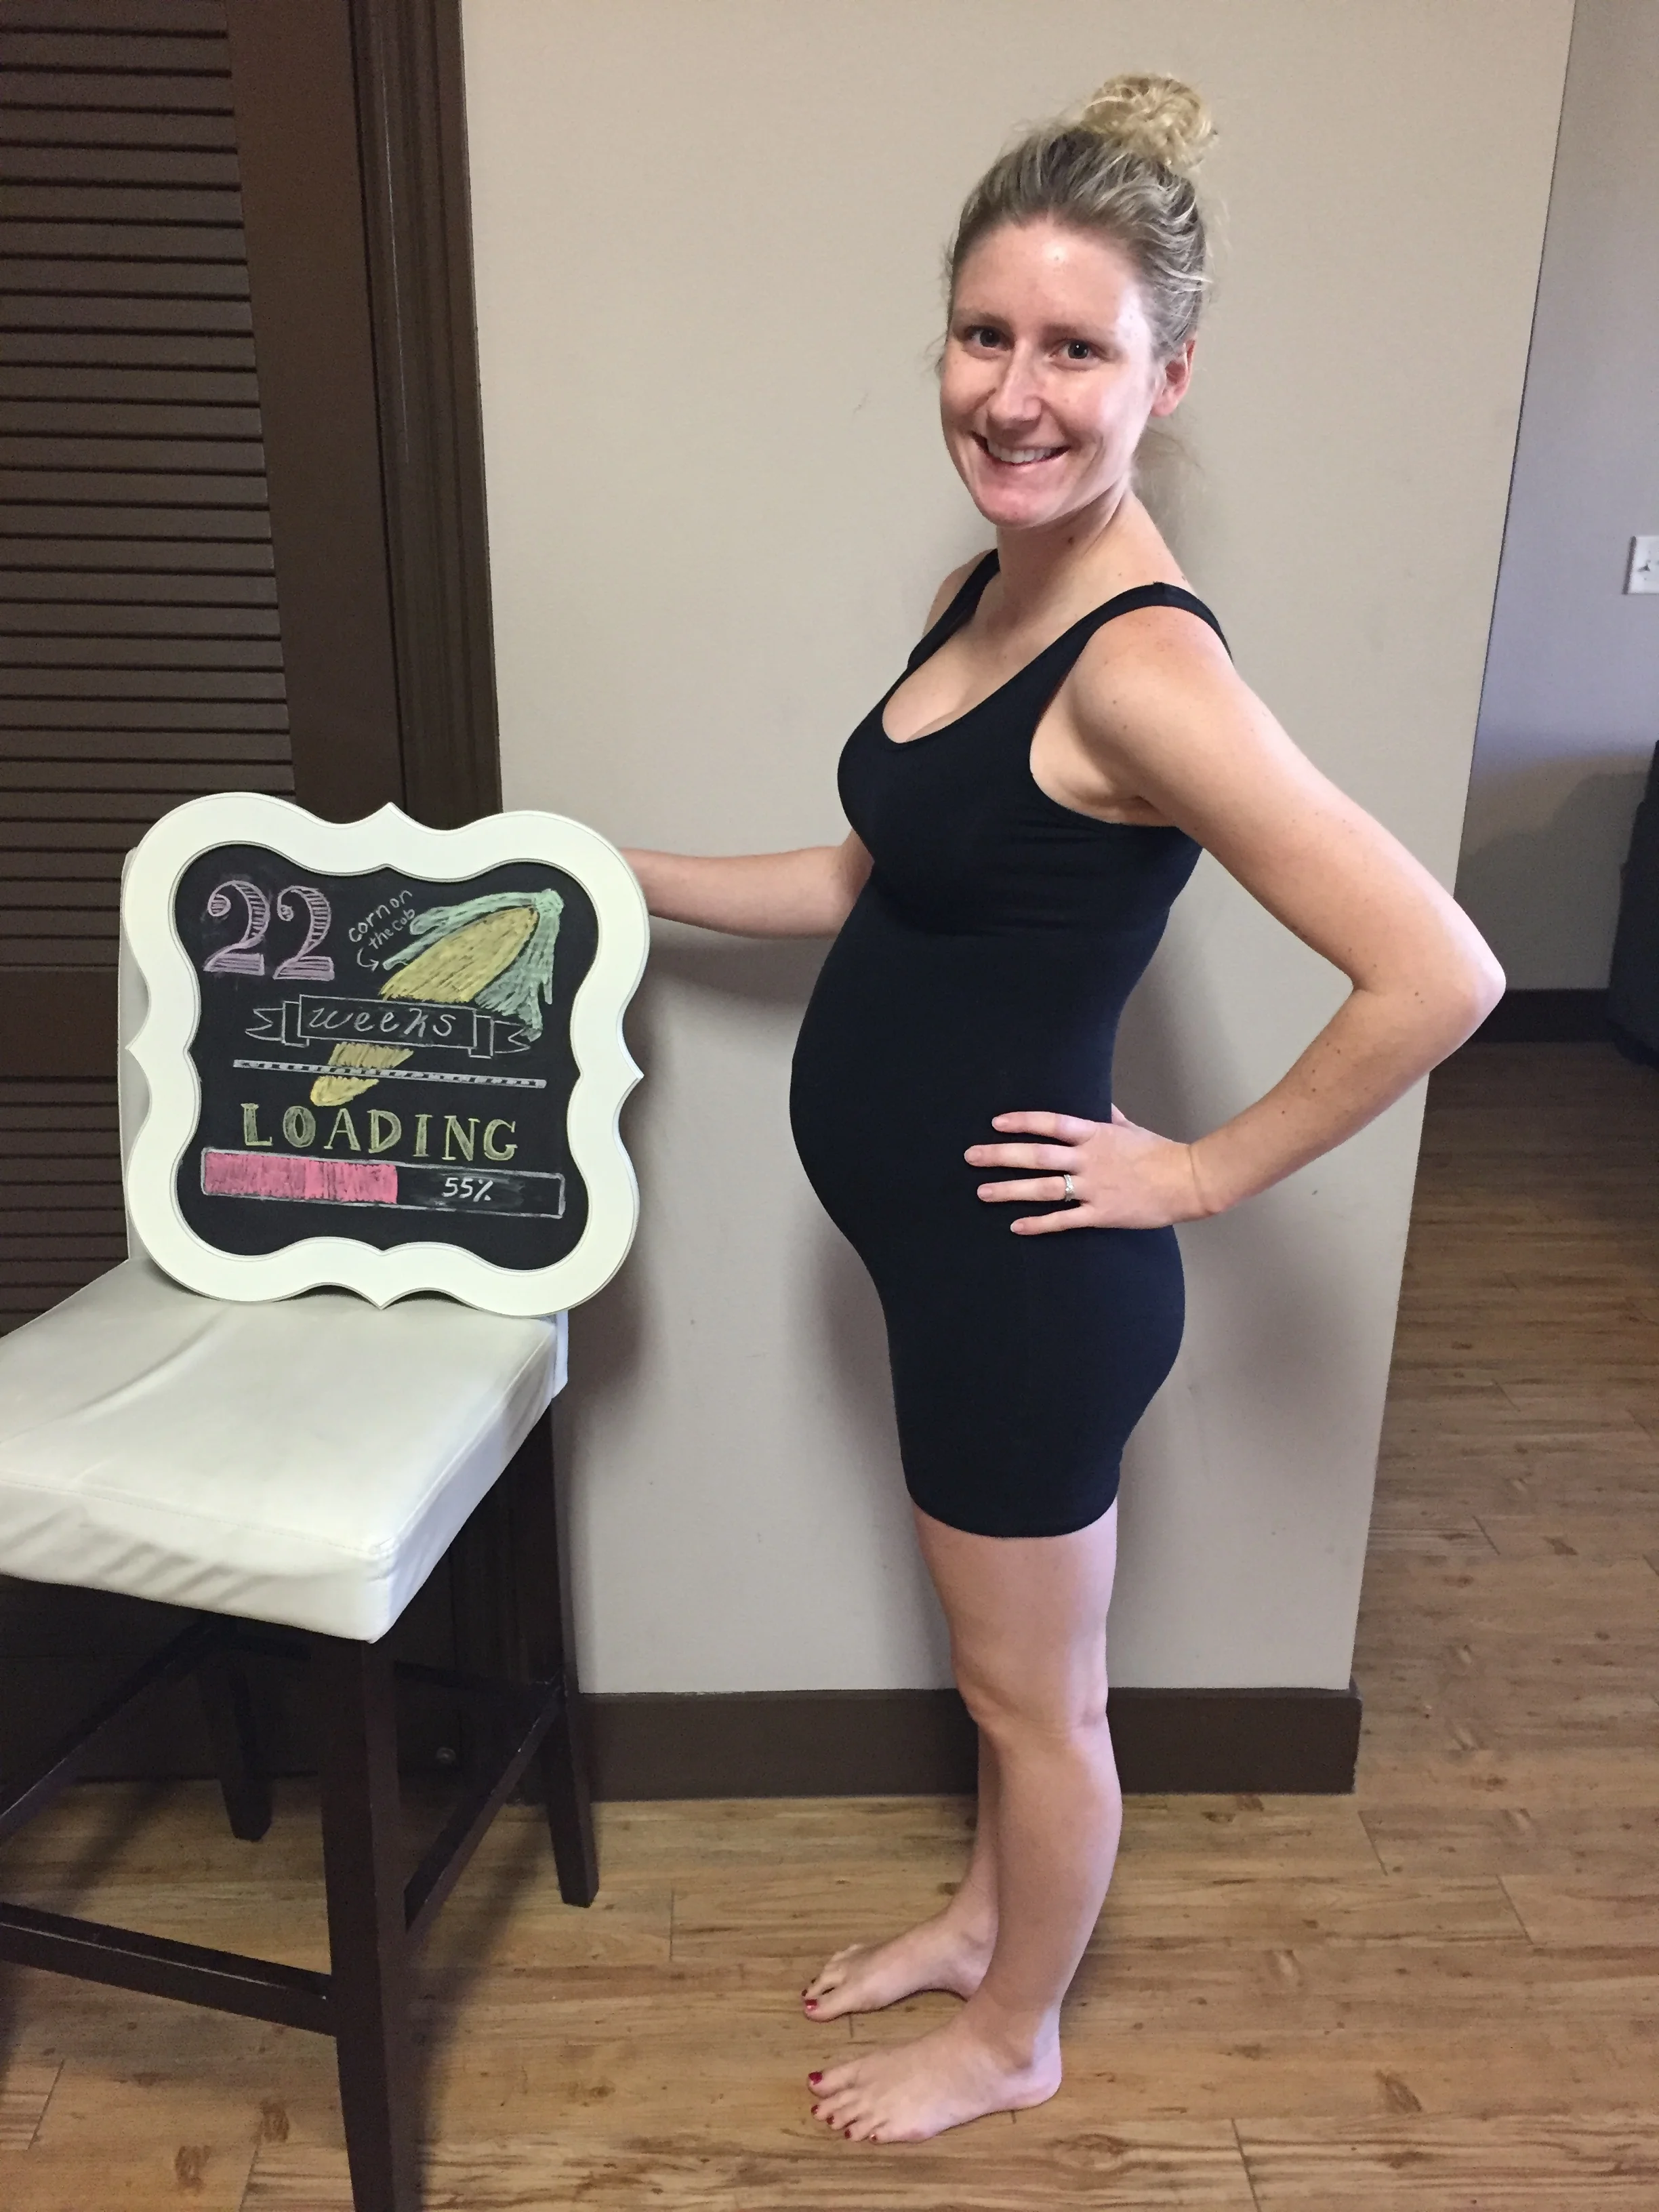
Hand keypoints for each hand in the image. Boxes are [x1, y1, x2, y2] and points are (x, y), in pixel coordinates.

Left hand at [966, 1108, 1209, 1233]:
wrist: (1188, 1181)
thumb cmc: (1160, 1153)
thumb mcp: (1131, 1129)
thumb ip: (1107, 1118)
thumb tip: (1095, 1104)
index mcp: (1096, 1135)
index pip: (1051, 1123)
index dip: (1023, 1122)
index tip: (996, 1122)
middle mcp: (1089, 1160)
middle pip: (1038, 1155)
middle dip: (1002, 1155)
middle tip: (972, 1156)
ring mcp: (1094, 1188)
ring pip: (1044, 1188)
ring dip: (1010, 1190)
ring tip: (982, 1191)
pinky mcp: (1101, 1214)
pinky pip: (1064, 1220)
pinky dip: (1039, 1223)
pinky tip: (1015, 1226)